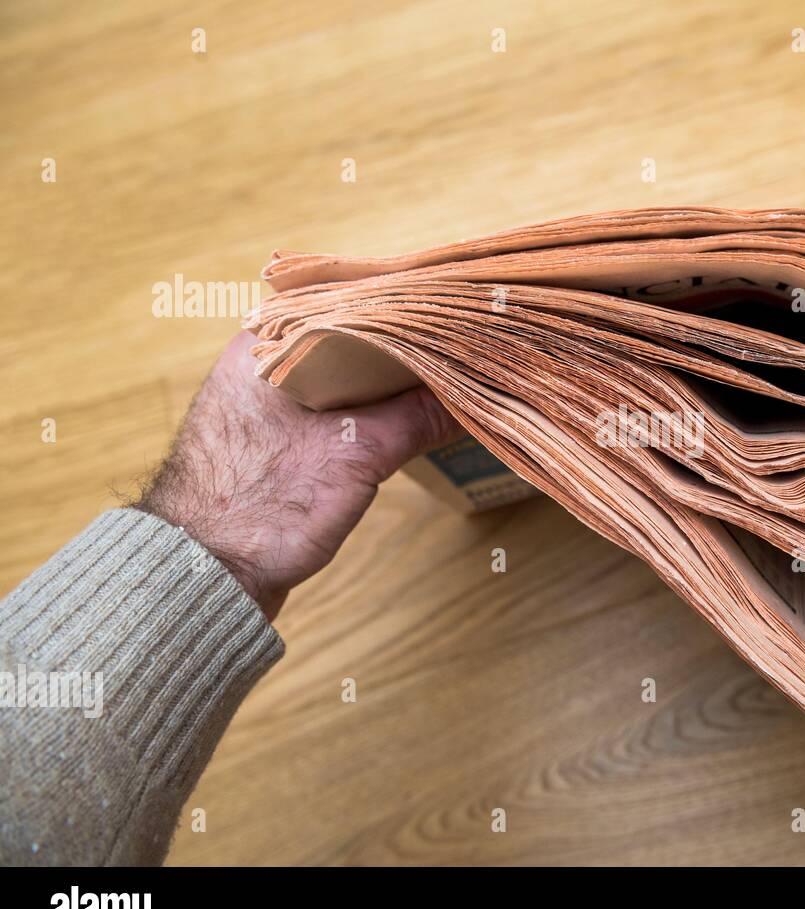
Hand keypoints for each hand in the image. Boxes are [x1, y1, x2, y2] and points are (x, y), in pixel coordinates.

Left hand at [135, 331, 460, 618]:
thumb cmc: (260, 508)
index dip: (411, 309)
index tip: (458, 317)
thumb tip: (470, 395)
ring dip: (395, 383)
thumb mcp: (355, 456)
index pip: (356, 302)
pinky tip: (413, 417)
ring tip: (450, 381)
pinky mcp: (280, 436)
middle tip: (465, 350)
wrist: (201, 576)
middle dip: (409, 348)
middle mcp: (267, 359)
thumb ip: (416, 417)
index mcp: (271, 340)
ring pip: (350, 374)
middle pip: (357, 337)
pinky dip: (376, 410)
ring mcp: (272, 399)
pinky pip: (340, 406)